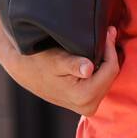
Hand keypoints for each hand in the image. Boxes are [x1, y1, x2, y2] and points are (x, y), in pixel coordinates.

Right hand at [4, 26, 121, 116]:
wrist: (25, 72)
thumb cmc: (39, 62)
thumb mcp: (56, 60)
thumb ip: (73, 64)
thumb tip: (89, 69)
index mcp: (83, 96)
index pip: (110, 69)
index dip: (110, 48)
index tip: (108, 31)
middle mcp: (88, 106)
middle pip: (111, 74)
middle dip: (110, 53)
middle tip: (108, 32)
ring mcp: (88, 107)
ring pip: (108, 78)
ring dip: (106, 59)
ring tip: (102, 40)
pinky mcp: (86, 103)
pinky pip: (102, 82)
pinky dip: (100, 68)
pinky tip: (95, 55)